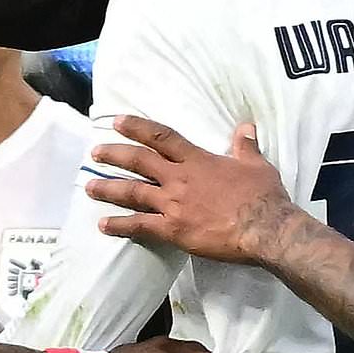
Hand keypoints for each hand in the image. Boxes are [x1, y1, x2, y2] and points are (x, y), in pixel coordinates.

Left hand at [85, 117, 300, 266]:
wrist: (264, 228)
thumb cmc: (263, 195)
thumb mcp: (257, 165)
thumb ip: (245, 146)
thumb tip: (245, 127)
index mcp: (198, 160)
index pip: (162, 138)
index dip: (138, 128)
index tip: (118, 122)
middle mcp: (179, 179)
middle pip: (139, 162)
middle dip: (114, 155)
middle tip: (95, 152)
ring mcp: (173, 205)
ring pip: (133, 193)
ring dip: (109, 189)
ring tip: (89, 187)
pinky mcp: (172, 230)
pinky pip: (140, 226)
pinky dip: (120, 225)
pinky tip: (103, 225)